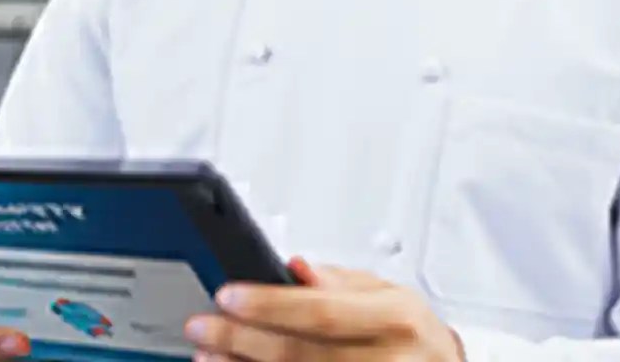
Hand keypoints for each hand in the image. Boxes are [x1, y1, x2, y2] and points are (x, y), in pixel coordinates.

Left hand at [184, 260, 463, 361]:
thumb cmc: (415, 339)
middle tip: (203, 326)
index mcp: (397, 320)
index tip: (228, 296)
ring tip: (210, 357)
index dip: (268, 305)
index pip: (321, 310)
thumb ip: (339, 282)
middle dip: (241, 339)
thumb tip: (295, 267)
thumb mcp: (390, 296)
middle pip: (301, 353)